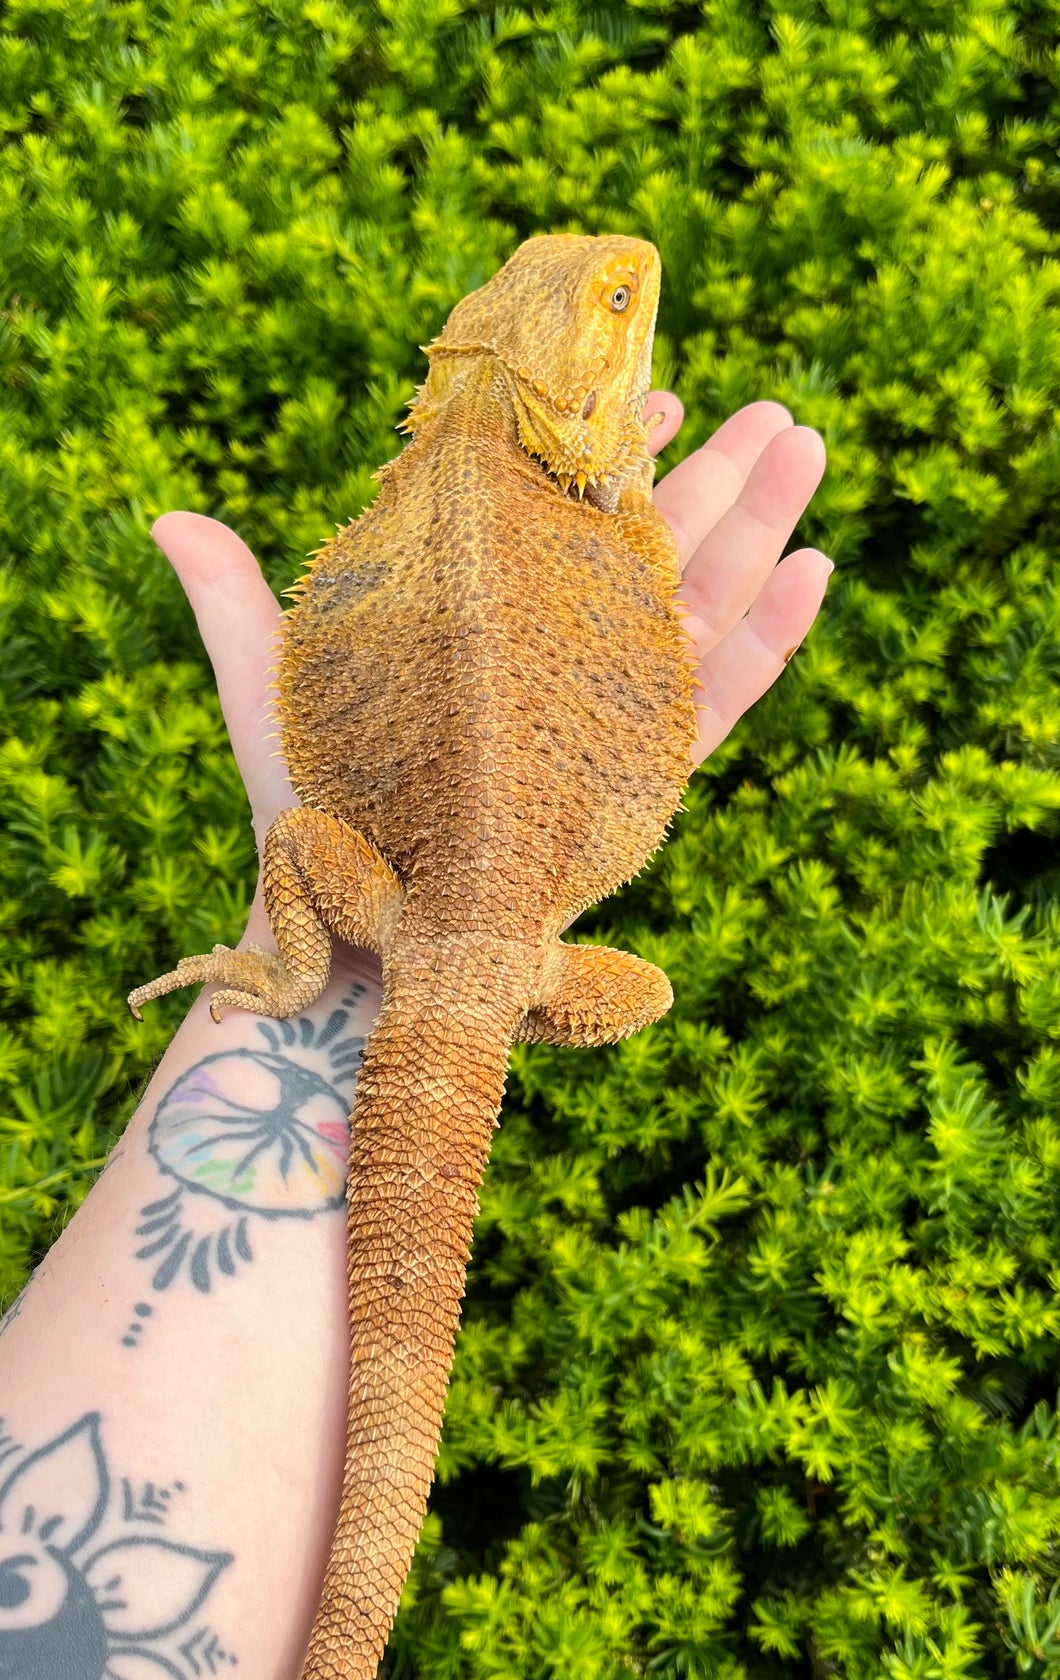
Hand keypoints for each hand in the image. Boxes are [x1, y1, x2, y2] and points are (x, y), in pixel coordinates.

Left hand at [148, 394, 830, 876]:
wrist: (354, 946)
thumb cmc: (309, 826)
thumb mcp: (271, 698)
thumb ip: (238, 609)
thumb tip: (166, 517)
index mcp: (484, 629)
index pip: (555, 521)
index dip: (603, 455)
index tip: (643, 391)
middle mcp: (552, 664)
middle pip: (649, 551)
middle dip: (715, 477)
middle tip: (775, 407)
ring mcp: (603, 719)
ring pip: (698, 607)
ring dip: (757, 528)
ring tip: (807, 447)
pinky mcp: (639, 778)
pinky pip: (720, 699)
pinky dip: (772, 636)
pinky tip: (814, 568)